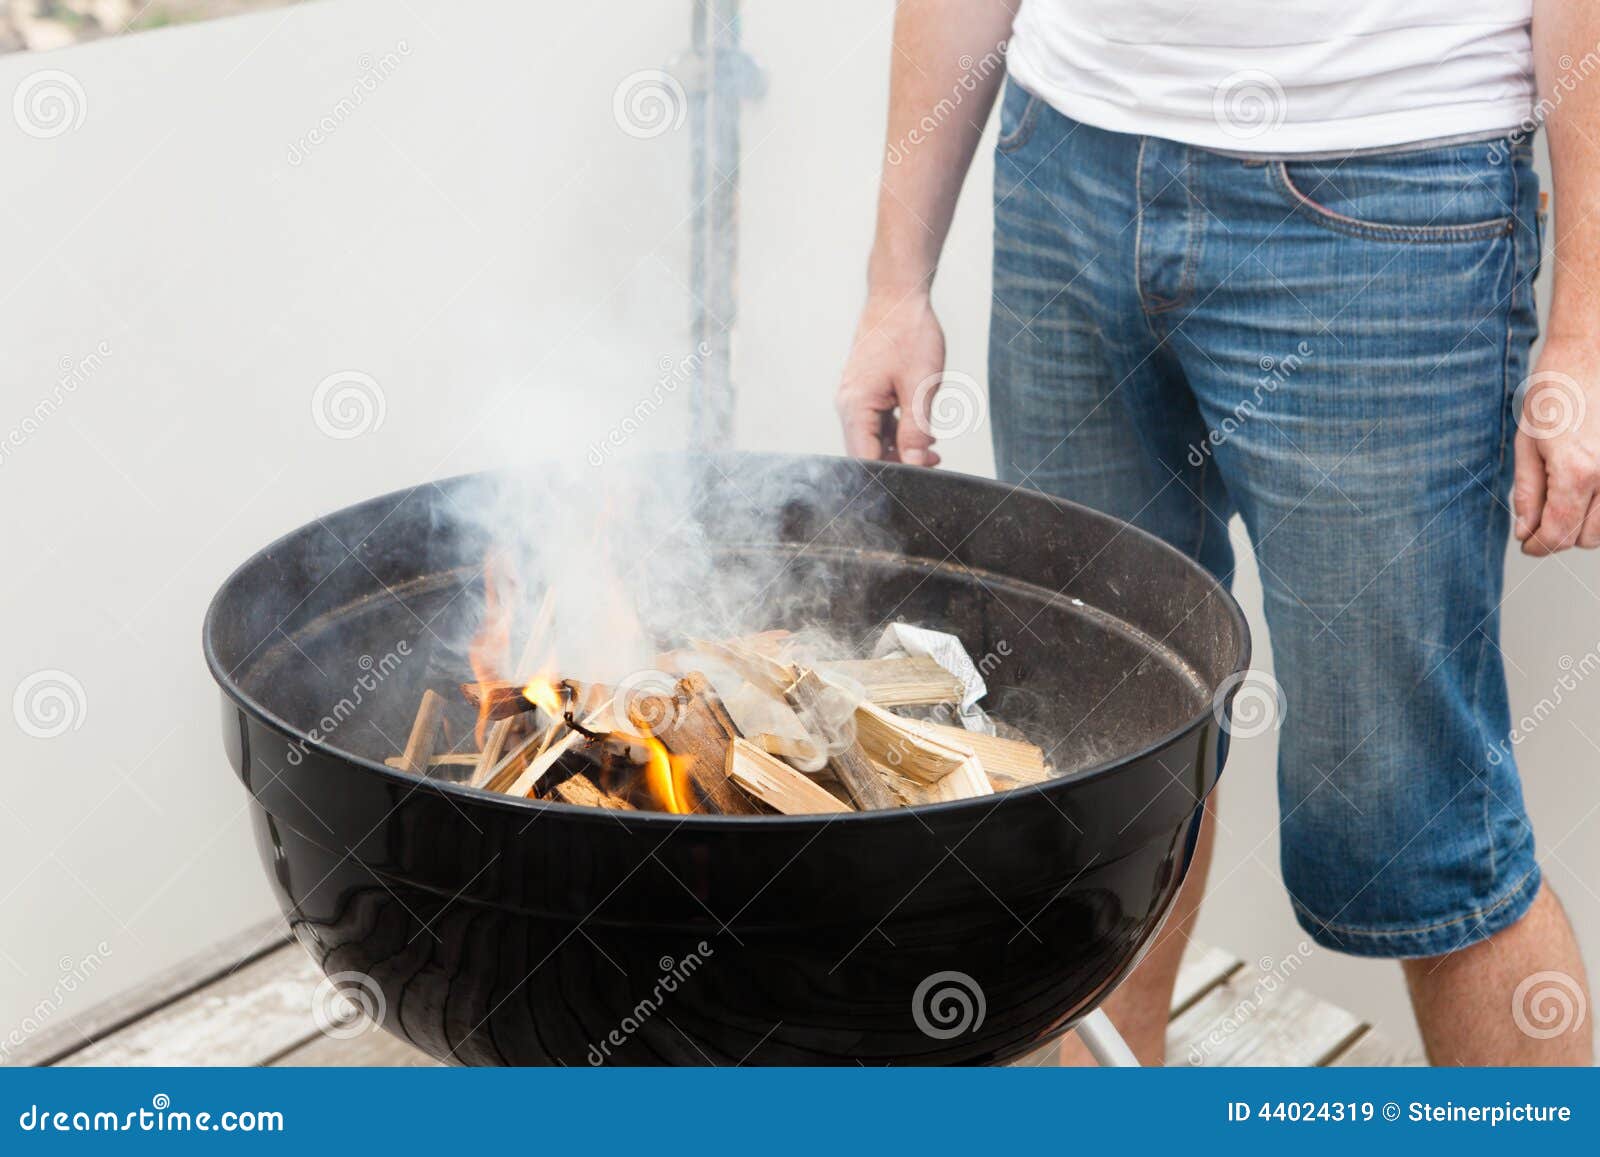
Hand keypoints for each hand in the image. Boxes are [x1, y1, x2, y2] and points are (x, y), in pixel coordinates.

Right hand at [836, 291, 945, 464]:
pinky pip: (876, 423)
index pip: (865, 459)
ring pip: (873, 439)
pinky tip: (923, 432)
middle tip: (933, 464)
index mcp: (856, 406)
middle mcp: (849, 405)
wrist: (898, 296)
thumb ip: (916, 429)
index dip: (890, 476)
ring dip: (901, 448)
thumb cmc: (908, 333)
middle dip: (899, 464)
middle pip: (867, 452)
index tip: (917, 480)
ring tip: (933, 449)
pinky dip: (898, 431)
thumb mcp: (921, 384)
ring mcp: (855, 398)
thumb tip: (916, 464)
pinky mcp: (864, 392)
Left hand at [1514, 341, 1599, 554]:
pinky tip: (1588, 490)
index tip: (1528, 544)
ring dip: (1586, 524)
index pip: (1558, 533)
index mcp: (1576, 472)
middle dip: (1562, 534)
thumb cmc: (1556, 392)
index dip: (1538, 545)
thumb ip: (1528, 492)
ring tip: (1566, 500)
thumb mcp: (1528, 443)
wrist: (1590, 354)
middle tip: (1543, 518)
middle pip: (1587, 537)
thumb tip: (1526, 530)